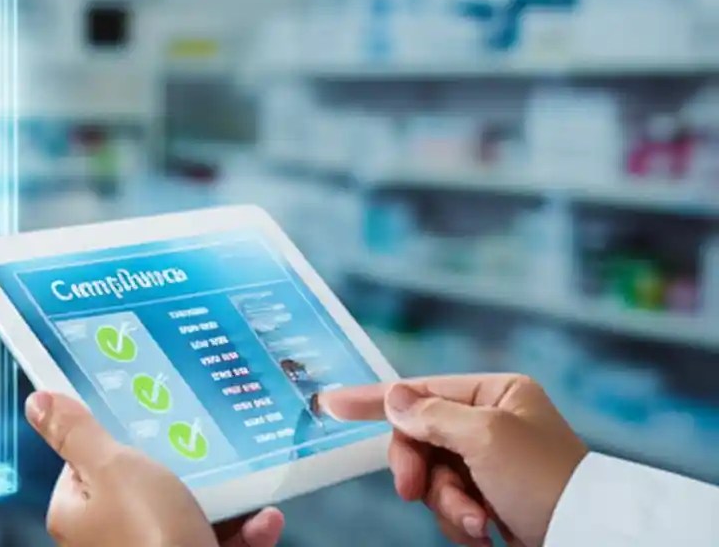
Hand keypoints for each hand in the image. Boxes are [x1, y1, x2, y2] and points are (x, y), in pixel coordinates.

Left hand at [26, 391, 284, 546]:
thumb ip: (79, 434)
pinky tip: (263, 520)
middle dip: (182, 466)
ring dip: (225, 498)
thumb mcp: (113, 468)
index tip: (147, 418)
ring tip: (245, 483)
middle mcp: (109, 538)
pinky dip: (244, 531)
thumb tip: (38, 402)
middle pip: (144, 485)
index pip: (87, 463)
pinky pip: (219, 541)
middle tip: (205, 444)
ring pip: (189, 514)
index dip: (116, 439)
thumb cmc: (150, 537)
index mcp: (78, 513)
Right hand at [320, 374, 587, 546]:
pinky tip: (489, 533)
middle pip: (419, 440)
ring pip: (432, 479)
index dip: (374, 399)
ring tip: (479, 523)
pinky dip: (462, 522)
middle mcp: (491, 424)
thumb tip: (394, 398)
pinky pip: (450, 506)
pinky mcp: (492, 500)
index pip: (421, 390)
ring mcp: (490, 464)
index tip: (330, 403)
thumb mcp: (485, 438)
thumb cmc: (547, 481)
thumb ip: (432, 415)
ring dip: (448, 505)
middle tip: (412, 490)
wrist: (590, 539)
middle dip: (423, 473)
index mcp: (496, 394)